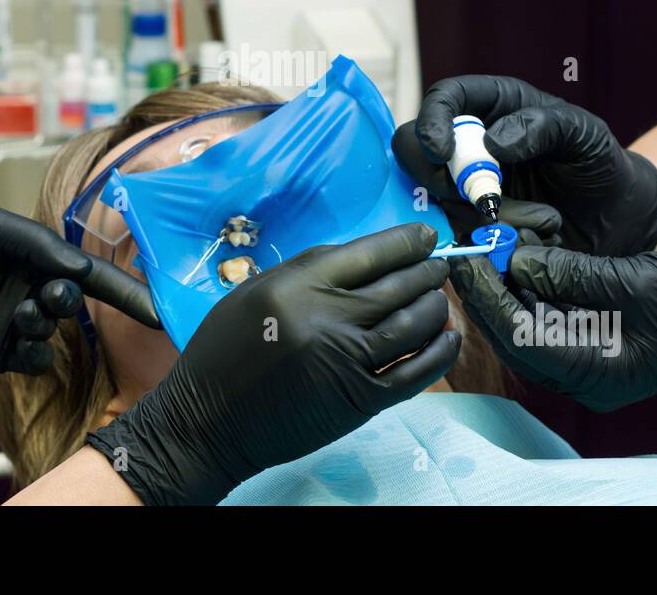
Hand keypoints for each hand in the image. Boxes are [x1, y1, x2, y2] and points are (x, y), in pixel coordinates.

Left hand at [0, 201, 156, 372]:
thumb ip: (32, 240)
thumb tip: (77, 265)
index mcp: (24, 250)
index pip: (82, 268)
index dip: (119, 286)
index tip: (152, 306)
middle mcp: (21, 283)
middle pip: (72, 299)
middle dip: (72, 300)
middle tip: (52, 296)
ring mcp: (7, 319)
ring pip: (53, 329)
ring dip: (46, 322)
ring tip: (20, 312)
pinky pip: (32, 360)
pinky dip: (35, 354)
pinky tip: (17, 338)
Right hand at [87, 223, 461, 504]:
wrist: (207, 422)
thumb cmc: (225, 351)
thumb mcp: (255, 292)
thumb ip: (307, 272)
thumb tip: (367, 258)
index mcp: (297, 286)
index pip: (370, 253)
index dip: (407, 241)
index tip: (427, 236)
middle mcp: (327, 319)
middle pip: (398, 286)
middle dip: (427, 271)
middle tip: (439, 265)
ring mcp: (347, 361)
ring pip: (414, 324)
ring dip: (436, 306)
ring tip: (439, 298)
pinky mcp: (360, 401)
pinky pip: (415, 372)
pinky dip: (439, 353)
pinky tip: (449, 338)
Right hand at [394, 74, 656, 254]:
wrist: (613, 218)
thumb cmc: (597, 163)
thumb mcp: (584, 135)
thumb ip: (544, 126)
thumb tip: (493, 143)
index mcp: (491, 107)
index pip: (443, 99)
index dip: (432, 120)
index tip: (440, 151)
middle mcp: (466, 145)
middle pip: (415, 149)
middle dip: (435, 176)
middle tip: (475, 197)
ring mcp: (462, 187)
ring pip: (434, 199)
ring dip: (476, 215)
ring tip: (537, 221)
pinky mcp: (467, 225)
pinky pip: (453, 234)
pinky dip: (484, 241)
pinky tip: (526, 240)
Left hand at [448, 245, 656, 411]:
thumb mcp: (636, 281)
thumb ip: (573, 274)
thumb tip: (515, 259)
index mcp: (592, 372)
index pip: (518, 336)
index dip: (486, 295)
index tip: (465, 256)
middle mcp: (581, 377)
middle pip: (512, 336)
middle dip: (486, 292)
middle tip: (463, 248)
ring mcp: (587, 365)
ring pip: (524, 329)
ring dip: (503, 290)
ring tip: (483, 247)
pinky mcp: (592, 347)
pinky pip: (546, 322)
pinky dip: (528, 292)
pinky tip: (516, 258)